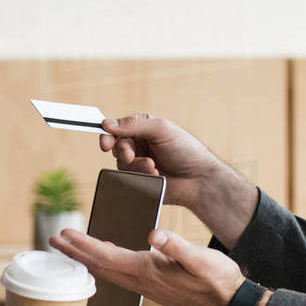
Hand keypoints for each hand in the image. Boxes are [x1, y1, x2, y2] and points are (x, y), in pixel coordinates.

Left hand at [50, 227, 244, 305]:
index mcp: (147, 271)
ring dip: (86, 258)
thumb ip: (177, 246)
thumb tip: (153, 233)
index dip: (83, 246)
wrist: (230, 304)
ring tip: (70, 247)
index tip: (63, 234)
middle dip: (75, 252)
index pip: (106, 257)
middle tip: (54, 239)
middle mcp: (141, 281)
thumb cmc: (218, 280)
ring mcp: (146, 286)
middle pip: (99, 266)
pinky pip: (120, 274)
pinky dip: (104, 263)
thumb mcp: (201, 258)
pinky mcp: (153, 286)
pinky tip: (104, 257)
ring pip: (107, 271)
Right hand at [99, 114, 258, 247]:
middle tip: (131, 156)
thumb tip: (106, 123)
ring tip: (153, 167)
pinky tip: (155, 175)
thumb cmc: (186, 150)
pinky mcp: (141, 182)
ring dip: (135, 165)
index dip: (107, 134)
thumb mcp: (161, 130)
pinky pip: (129, 179)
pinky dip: (140, 176)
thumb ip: (134, 125)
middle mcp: (139, 145)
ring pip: (121, 164)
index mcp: (143, 129)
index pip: (117, 128)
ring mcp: (139, 164)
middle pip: (116, 147)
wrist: (200, 179)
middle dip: (123, 151)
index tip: (105, 143)